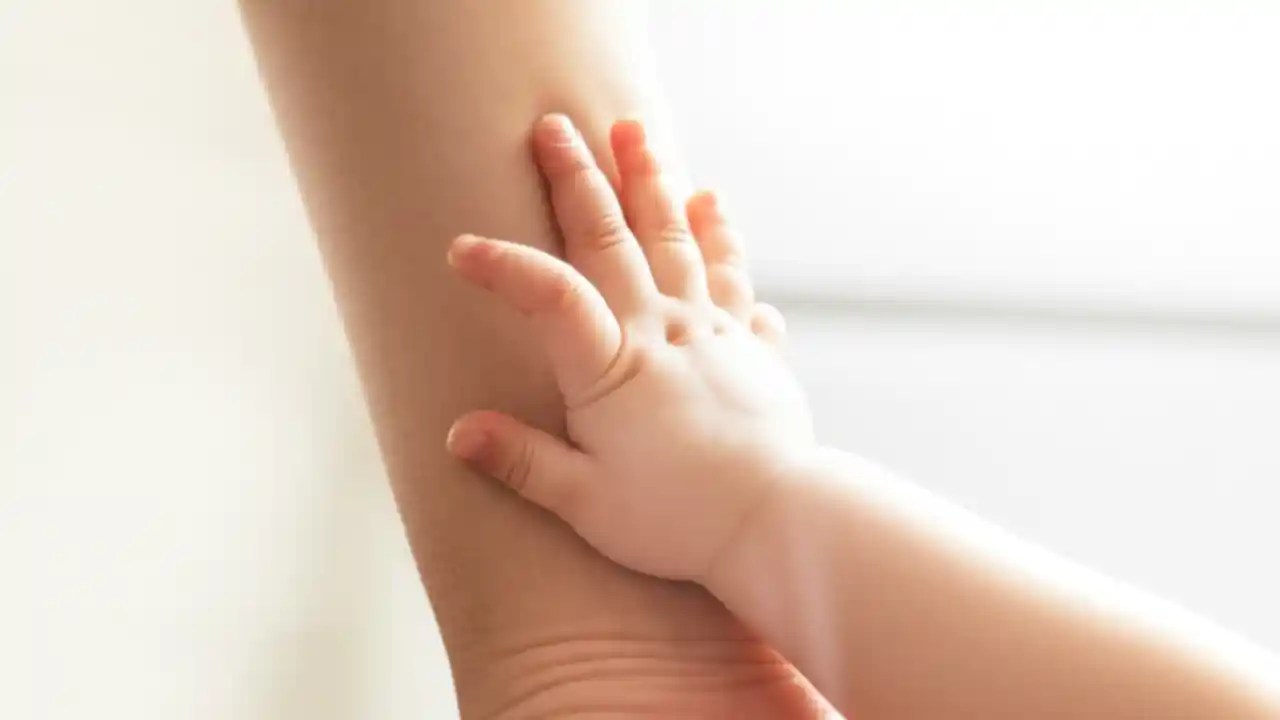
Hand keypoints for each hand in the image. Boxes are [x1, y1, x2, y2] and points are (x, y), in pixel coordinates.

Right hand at [446, 114, 814, 580]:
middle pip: (615, 239)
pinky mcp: (752, 349)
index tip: (460, 249)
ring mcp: (713, 332)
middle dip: (581, 178)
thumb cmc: (678, 520)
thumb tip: (459, 433)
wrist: (778, 521)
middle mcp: (663, 332)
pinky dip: (724, 243)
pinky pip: (735, 280)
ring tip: (640, 133)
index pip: (550, 296)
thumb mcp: (587, 502)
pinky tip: (719, 212)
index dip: (504, 268)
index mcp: (612, 367)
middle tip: (556, 125)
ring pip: (679, 240)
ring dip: (654, 184)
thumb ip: (524, 461)